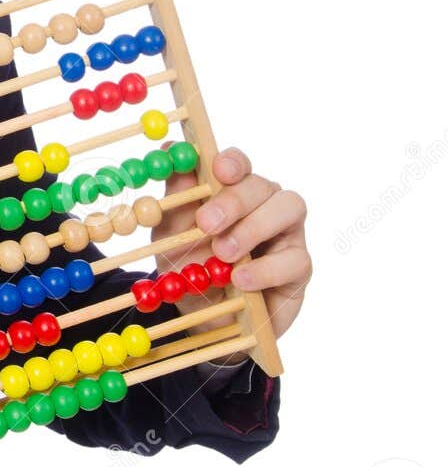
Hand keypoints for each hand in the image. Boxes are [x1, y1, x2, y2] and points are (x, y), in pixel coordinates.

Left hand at [149, 146, 309, 369]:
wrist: (200, 315)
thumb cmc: (188, 264)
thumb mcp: (170, 232)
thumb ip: (174, 197)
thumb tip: (168, 150)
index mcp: (230, 190)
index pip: (238, 164)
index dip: (232, 161)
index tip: (218, 169)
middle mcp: (263, 204)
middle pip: (262, 184)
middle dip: (234, 201)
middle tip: (206, 224)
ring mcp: (286, 233)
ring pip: (290, 208)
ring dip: (254, 228)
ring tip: (224, 253)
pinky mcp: (298, 267)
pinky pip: (296, 259)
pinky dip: (266, 269)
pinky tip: (241, 279)